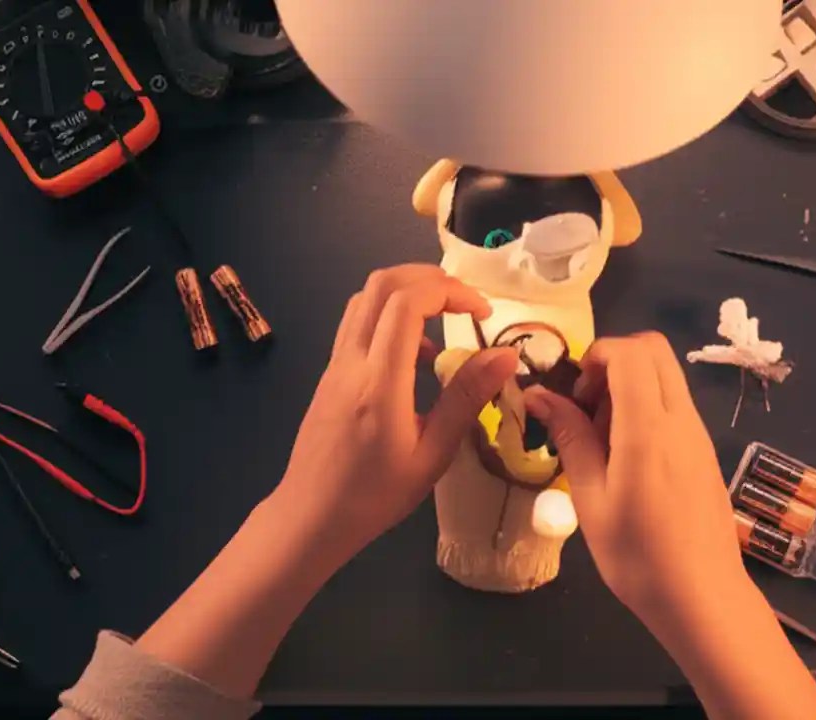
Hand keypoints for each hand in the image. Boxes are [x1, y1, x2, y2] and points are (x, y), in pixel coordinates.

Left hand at [278, 264, 518, 573]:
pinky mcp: (331, 373)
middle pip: (382, 283)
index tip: (484, 314)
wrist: (311, 517)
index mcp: (379, 382)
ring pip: (366, 298)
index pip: (408, 303)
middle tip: (466, 303)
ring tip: (445, 327)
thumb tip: (504, 355)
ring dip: (409, 294)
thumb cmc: (375, 496)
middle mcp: (351, 361)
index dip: (451, 291)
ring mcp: (335, 364)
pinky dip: (392, 318)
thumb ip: (465, 398)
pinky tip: (415, 359)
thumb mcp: (433, 455)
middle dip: (430, 278)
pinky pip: (359, 324)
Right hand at [522, 332, 745, 629]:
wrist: (702, 598)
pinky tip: (625, 457)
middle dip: (612, 362)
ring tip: (600, 439)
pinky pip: (674, 405)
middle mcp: (681, 419)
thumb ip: (570, 439)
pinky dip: (645, 409)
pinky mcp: (703, 451)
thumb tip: (539, 395)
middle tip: (586, 408)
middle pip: (653, 350)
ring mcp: (698, 434)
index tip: (573, 396)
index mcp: (650, 428)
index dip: (595, 356)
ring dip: (628, 386)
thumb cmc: (637, 557)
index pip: (630, 352)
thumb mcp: (591, 500)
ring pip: (665, 376)